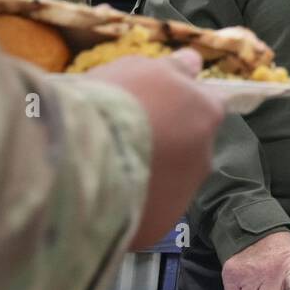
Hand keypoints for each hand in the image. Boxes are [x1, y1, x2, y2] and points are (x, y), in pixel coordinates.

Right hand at [87, 48, 223, 249]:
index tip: (151, 103)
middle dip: (163, 142)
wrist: (82, 159)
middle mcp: (204, 156)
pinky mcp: (158, 227)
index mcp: (206, 113)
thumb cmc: (115, 102)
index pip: (205, 105)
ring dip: (147, 173)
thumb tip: (193, 62)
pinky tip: (103, 193)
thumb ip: (173, 68)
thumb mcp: (142, 68)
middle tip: (122, 135)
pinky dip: (131, 203)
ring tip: (107, 167)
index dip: (178, 103)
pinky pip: (146, 211)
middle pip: (187, 147)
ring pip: (167, 182)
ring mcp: (183, 196)